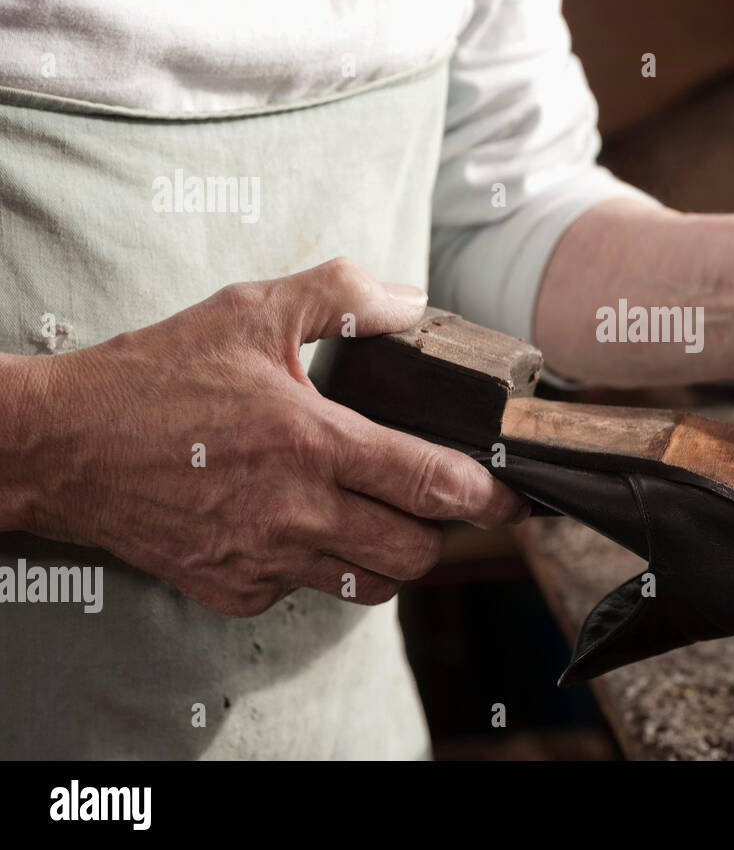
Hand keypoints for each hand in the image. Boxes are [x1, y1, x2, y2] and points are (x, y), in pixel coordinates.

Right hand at [3, 257, 527, 615]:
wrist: (63, 445)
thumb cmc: (155, 375)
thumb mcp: (249, 310)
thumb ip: (341, 296)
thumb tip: (413, 299)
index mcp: (312, 442)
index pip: (431, 484)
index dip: (488, 495)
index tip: (513, 496)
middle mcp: (296, 512)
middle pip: (415, 553)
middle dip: (442, 530)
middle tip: (436, 500)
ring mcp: (264, 559)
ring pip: (369, 586)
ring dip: (390, 556)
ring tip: (380, 514)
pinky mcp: (233, 588)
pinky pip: (306, 593)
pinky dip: (322, 568)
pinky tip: (305, 526)